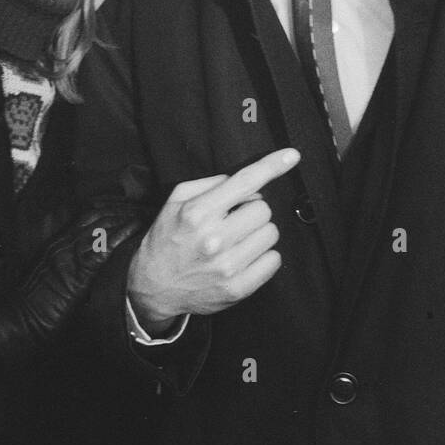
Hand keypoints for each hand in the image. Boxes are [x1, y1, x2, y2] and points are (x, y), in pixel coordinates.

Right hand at [0, 203, 142, 366]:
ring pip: (102, 226)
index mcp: (57, 243)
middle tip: (143, 206)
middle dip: (123, 208)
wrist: (19, 322)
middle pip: (98, 215)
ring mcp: (70, 256)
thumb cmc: (35, 305)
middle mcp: (63, 244)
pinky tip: (135, 228)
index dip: (111, 207)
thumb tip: (96, 259)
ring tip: (144, 213)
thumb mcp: (52, 276)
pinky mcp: (77, 272)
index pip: (88, 214)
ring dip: (126, 217)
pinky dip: (121, 235)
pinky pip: (102, 247)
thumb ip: (70, 263)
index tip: (130, 205)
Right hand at [127, 148, 300, 332]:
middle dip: (252, 210)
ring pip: (271, 234)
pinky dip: (264, 256)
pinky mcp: (237, 289)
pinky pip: (273, 261)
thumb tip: (244, 182)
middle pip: (264, 209)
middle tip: (234, 220)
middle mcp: (214, 239)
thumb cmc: (167, 238)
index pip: (244, 182)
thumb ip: (209, 184)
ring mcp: (227, 266)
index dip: (272, 165)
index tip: (291, 155)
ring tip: (237, 240)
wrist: (153, 287)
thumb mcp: (175, 201)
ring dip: (258, 233)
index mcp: (198, 212)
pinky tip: (244, 257)